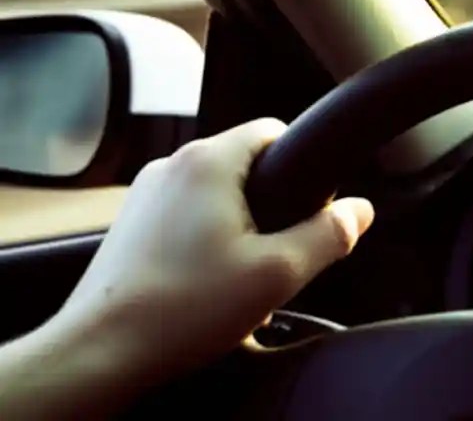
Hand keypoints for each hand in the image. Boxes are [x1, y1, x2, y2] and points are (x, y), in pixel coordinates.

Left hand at [0, 119, 373, 419]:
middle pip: (248, 167)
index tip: (308, 212)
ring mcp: (146, 195)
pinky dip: (206, 244)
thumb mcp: (279, 273)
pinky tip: (207, 287)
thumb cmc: (182, 309)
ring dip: (239, 230)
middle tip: (275, 258)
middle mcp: (172, 167)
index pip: (276, 130)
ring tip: (238, 280)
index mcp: (209, 162)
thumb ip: (330, 235)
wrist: (101, 352)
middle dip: (271, 208)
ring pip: (218, 196)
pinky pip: (188, 219)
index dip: (303, 169)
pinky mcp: (131, 226)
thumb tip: (359, 211)